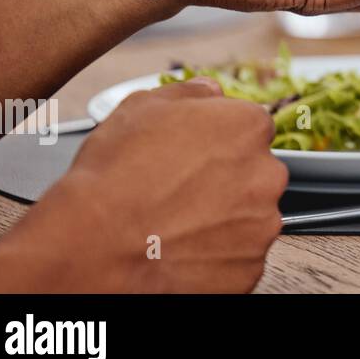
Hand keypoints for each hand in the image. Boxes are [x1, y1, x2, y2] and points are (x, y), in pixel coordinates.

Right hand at [0, 80, 285, 292]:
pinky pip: (240, 257)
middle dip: (227, 181)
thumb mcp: (141, 107)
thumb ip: (189, 93)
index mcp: (248, 127)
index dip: (218, 143)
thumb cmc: (112, 176)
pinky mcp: (250, 267)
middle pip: (255, 173)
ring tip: (177, 226)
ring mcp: (262, 224)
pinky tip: (183, 251)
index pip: (250, 129)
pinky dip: (218, 257)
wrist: (93, 245)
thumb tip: (210, 91)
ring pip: (250, 217)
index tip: (195, 158)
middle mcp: (266, 173)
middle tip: (182, 193)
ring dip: (224, 220)